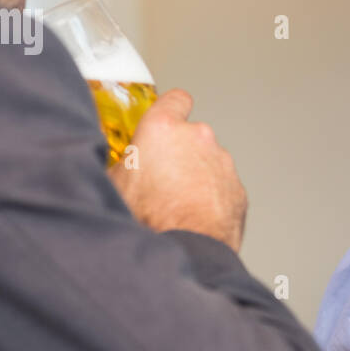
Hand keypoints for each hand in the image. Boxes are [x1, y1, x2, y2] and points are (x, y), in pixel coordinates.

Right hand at [107, 88, 247, 250]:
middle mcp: (198, 139)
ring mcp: (222, 164)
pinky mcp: (237, 190)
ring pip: (208, 163)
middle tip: (160, 178)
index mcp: (163, 128)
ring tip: (175, 205)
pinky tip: (193, 217)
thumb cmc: (148, 218)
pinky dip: (211, 198)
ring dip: (196, 177)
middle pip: (191, 136)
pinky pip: (222, 188)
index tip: (168, 116)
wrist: (185, 250)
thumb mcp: (112, 183)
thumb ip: (123, 162)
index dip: (171, 108)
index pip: (174, 99)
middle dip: (179, 152)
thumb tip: (119, 165)